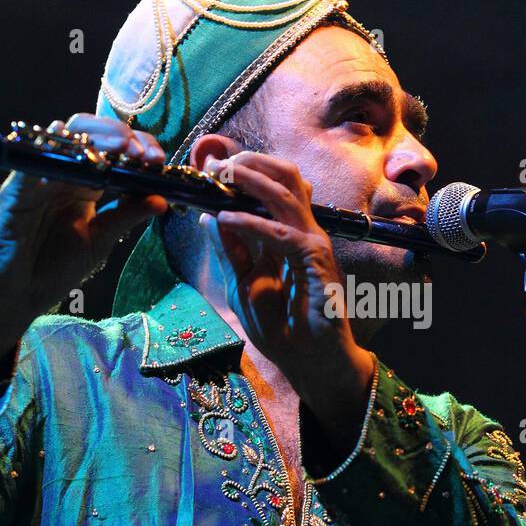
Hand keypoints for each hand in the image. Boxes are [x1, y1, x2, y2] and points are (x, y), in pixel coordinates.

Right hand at [0, 113, 168, 395]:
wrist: (18, 295)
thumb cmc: (55, 268)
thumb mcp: (100, 241)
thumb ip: (127, 217)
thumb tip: (162, 200)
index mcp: (85, 185)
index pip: (112, 152)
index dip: (136, 148)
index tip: (157, 159)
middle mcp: (62, 174)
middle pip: (89, 136)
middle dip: (119, 136)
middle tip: (140, 150)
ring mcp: (38, 179)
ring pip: (61, 139)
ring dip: (94, 138)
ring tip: (120, 146)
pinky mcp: (15, 192)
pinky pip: (30, 163)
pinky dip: (49, 151)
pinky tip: (69, 144)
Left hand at [201, 152, 373, 429]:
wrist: (312, 362)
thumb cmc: (285, 328)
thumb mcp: (243, 285)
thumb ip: (230, 252)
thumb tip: (208, 217)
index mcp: (291, 233)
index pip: (274, 187)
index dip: (247, 169)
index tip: (212, 165)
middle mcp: (304, 232)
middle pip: (288, 178)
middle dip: (253, 163)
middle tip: (219, 163)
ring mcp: (314, 246)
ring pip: (287, 196)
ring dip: (253, 182)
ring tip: (224, 175)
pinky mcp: (317, 265)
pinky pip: (284, 236)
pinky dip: (253, 225)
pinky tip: (228, 219)